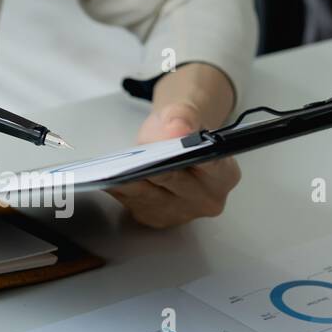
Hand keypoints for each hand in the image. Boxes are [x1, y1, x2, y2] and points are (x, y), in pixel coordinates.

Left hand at [107, 64, 240, 228]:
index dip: (186, 155)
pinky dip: (119, 189)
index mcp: (224, 175)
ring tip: (111, 169)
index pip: (208, 166)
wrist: (175, 145)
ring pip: (148, 195)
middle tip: (130, 159)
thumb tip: (179, 129)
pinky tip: (106, 178)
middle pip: (173, 182)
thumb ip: (184, 117)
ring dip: (128, 181)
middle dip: (151, 167)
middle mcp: (206, 200)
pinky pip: (132, 203)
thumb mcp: (184, 112)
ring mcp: (180, 213)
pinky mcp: (155, 218)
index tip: (167, 147)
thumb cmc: (181, 131)